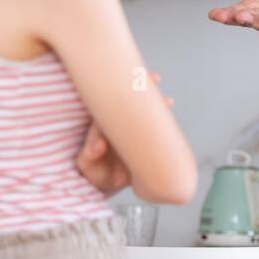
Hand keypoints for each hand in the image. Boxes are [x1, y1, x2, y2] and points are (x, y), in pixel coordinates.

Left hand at [76, 72, 172, 194]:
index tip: (132, 84)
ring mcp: (133, 133)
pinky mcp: (144, 144)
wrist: (107, 181)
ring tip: (168, 101)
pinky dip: (163, 123)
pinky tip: (171, 118)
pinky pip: (154, 131)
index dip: (122, 92)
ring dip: (157, 106)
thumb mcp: (88, 164)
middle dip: (144, 89)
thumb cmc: (95, 170)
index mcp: (105, 124)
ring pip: (146, 115)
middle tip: (156, 78)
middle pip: (132, 103)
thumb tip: (99, 145)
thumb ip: (90, 154)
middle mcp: (121, 124)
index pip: (114, 105)